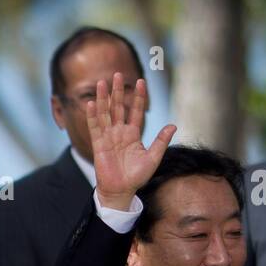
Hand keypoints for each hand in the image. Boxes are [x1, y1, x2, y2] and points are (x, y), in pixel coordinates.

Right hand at [86, 72, 175, 208]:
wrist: (121, 191)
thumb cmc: (137, 177)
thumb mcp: (153, 158)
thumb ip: (161, 141)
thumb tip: (173, 125)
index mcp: (133, 134)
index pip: (136, 111)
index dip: (138, 97)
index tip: (141, 81)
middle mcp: (120, 132)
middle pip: (118, 107)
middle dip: (117, 91)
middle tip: (117, 74)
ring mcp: (108, 137)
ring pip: (105, 113)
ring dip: (104, 98)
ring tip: (103, 82)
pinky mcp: (99, 144)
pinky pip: (95, 127)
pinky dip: (93, 115)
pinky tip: (92, 102)